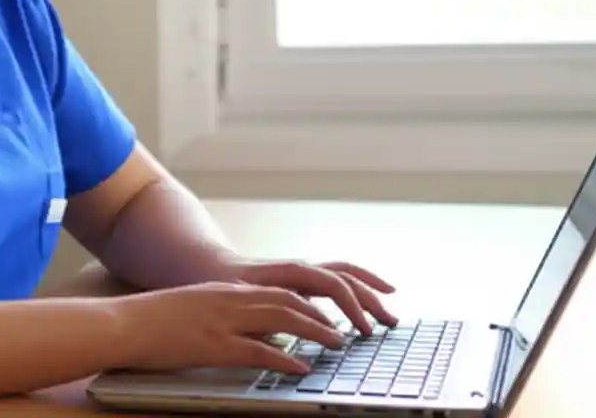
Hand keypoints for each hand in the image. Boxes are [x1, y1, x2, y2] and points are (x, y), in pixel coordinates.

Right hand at [110, 281, 347, 374]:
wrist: (124, 323)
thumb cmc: (154, 321)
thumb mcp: (197, 309)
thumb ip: (226, 316)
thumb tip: (253, 334)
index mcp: (227, 292)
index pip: (280, 292)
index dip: (310, 305)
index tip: (330, 317)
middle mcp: (231, 300)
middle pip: (289, 302)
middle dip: (321, 316)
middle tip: (344, 331)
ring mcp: (223, 322)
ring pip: (282, 320)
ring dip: (314, 332)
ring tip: (336, 345)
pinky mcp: (213, 345)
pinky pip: (258, 352)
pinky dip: (284, 359)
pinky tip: (300, 368)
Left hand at [222, 259, 397, 334]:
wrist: (207, 264)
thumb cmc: (220, 281)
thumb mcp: (238, 300)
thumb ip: (265, 313)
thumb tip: (294, 329)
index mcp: (289, 271)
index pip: (332, 284)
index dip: (350, 306)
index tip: (360, 331)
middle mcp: (301, 267)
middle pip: (346, 277)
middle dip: (370, 300)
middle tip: (388, 324)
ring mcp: (302, 271)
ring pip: (345, 275)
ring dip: (369, 292)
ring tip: (388, 312)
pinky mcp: (301, 279)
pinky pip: (336, 280)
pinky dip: (356, 288)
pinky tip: (365, 304)